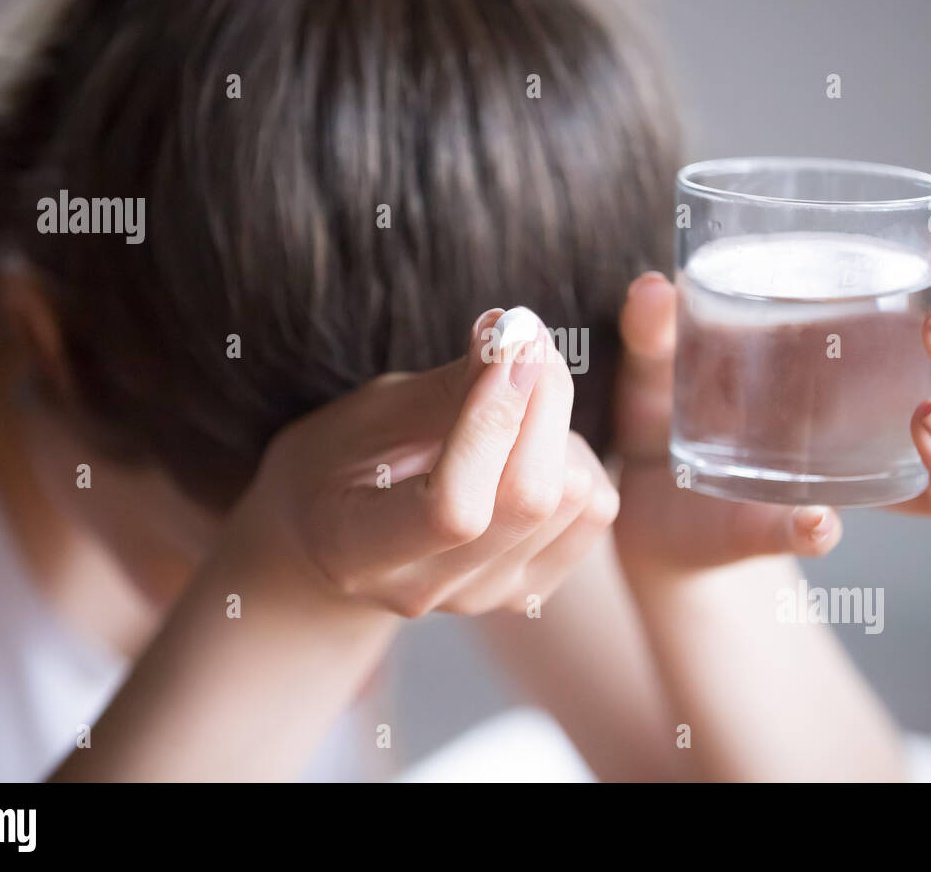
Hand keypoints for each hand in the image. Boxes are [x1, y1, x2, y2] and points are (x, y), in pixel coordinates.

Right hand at [227, 309, 618, 615]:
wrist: (336, 538)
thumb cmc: (340, 462)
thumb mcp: (370, 414)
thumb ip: (448, 386)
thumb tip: (515, 333)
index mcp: (358, 550)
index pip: (453, 507)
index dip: (493, 420)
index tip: (511, 341)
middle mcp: (427, 588)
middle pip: (529, 501)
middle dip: (543, 401)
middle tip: (527, 338)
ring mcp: (485, 597)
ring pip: (574, 498)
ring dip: (558, 426)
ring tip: (513, 399)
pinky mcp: (530, 589)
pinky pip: (595, 508)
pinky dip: (577, 457)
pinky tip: (532, 442)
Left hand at [612, 235, 930, 566]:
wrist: (639, 495)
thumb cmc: (678, 407)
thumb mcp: (663, 356)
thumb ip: (658, 325)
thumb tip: (655, 287)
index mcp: (866, 363)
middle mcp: (881, 425)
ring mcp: (848, 484)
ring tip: (928, 415)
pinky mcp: (785, 530)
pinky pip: (821, 536)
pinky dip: (820, 530)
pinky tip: (818, 518)